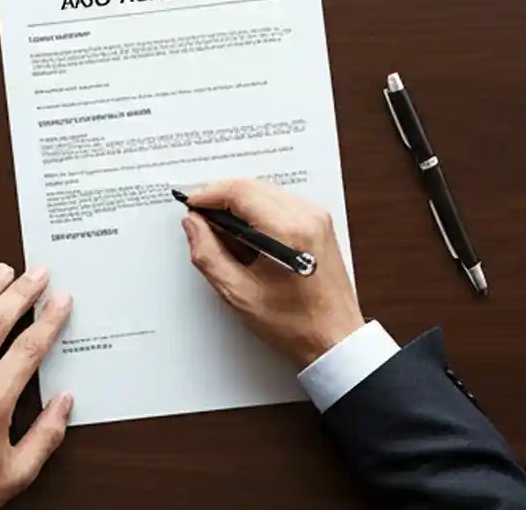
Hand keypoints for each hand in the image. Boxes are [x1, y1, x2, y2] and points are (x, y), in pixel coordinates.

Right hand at [181, 178, 363, 367]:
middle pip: (252, 186)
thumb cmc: (296, 324)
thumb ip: (209, 255)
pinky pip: (280, 202)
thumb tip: (193, 226)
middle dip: (221, 197)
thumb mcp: (240, 294)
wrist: (334, 338)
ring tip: (222, 232)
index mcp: (289, 232)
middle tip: (200, 218)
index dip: (209, 194)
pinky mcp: (319, 223)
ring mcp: (317, 217)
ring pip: (265, 191)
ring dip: (238, 204)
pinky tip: (246, 235)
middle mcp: (307, 216)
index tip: (191, 205)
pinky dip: (257, 210)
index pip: (240, 192)